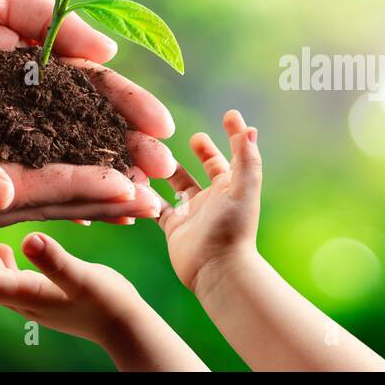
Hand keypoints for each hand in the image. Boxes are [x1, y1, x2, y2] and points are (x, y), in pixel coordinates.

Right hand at [0, 53, 162, 231]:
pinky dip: (62, 179)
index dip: (83, 188)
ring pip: (42, 194)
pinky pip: (25, 180)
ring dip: (90, 194)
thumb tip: (3, 197)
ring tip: (139, 195)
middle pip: (46, 201)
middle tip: (157, 199)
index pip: (32, 193)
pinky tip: (90, 177)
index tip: (131, 186)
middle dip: (102, 198)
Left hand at [0, 229, 141, 345]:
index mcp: (26, 294)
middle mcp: (22, 298)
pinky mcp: (43, 293)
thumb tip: (28, 239)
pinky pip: (11, 276)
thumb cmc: (108, 301)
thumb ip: (55, 261)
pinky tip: (1, 247)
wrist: (125, 326)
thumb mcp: (83, 277)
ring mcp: (32, 297)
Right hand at [159, 110, 261, 291]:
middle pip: (206, 168)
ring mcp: (192, 212)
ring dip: (167, 169)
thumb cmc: (233, 228)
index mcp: (232, 186)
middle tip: (193, 137)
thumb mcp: (243, 187)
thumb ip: (247, 157)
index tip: (228, 115)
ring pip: (177, 185)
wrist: (216, 270)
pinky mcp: (173, 227)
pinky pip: (156, 206)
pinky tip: (134, 177)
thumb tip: (249, 128)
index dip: (232, 135)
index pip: (233, 155)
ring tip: (151, 150)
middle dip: (201, 151)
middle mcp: (213, 198)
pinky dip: (146, 194)